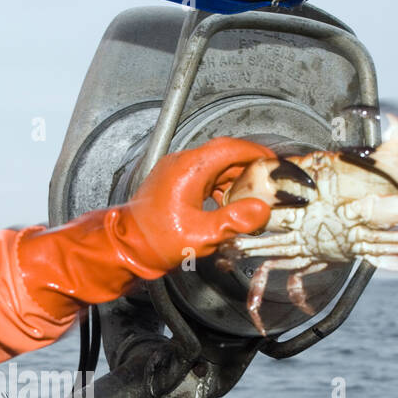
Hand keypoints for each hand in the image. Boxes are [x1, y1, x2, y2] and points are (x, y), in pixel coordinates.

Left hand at [15, 137, 274, 320]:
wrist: (123, 249)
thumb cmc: (154, 242)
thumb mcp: (200, 235)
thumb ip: (233, 221)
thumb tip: (260, 210)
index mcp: (188, 168)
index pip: (230, 147)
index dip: (256, 152)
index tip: (274, 162)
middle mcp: (180, 164)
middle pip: (224, 156)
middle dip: (249, 169)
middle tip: (269, 184)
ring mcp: (174, 173)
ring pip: (214, 167)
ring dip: (234, 180)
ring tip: (252, 199)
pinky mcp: (171, 184)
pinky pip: (203, 178)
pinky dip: (220, 188)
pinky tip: (228, 206)